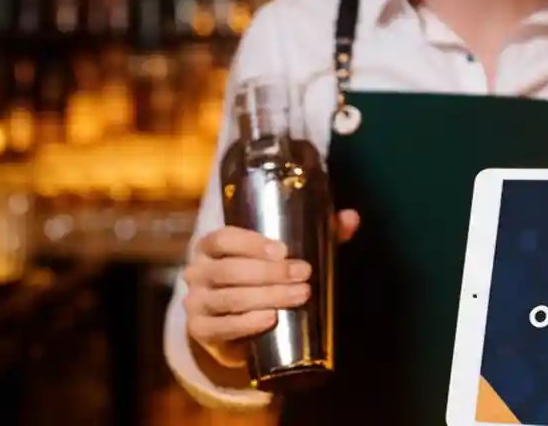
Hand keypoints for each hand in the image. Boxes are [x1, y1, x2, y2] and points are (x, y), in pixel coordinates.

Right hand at [183, 210, 359, 366]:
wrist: (234, 325)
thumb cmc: (260, 278)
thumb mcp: (282, 256)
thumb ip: (317, 235)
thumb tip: (351, 217)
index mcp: (211, 246)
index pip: (223, 238)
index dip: (251, 243)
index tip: (284, 250)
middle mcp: (197, 271)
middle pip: (229, 269)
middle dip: (270, 273)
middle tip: (304, 274)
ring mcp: (196, 302)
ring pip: (230, 297)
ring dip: (267, 296)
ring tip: (300, 295)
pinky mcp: (200, 331)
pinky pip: (221, 327)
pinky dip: (246, 323)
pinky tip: (269, 319)